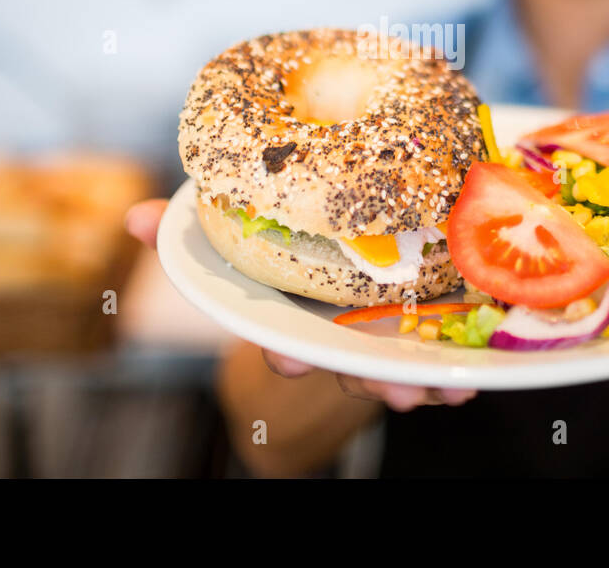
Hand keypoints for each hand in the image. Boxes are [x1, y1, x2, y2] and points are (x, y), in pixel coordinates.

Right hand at [123, 198, 476, 411]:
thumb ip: (192, 232)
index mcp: (293, 317)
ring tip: (447, 390)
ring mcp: (383, 335)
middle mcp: (338, 335)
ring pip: (403, 364)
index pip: (287, 342)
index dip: (291, 355)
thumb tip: (132, 219)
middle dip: (371, 379)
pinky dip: (463, 368)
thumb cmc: (283, 248)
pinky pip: (446, 353)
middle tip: (395, 390)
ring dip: (425, 380)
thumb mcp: (238, 235)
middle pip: (352, 364)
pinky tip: (476, 376)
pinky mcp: (428, 326)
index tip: (292, 362)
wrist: (340, 240)